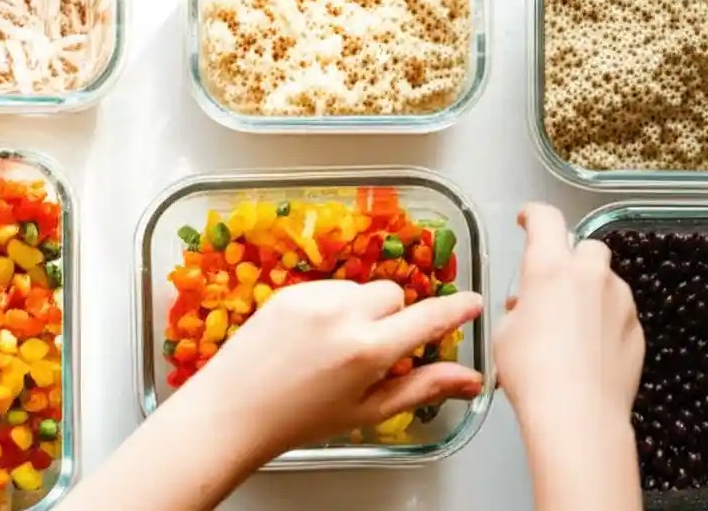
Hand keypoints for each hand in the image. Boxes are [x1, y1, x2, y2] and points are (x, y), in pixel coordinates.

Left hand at [65, 280, 483, 510]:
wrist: (234, 409)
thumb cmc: (302, 419)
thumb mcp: (368, 411)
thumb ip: (422, 388)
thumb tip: (471, 379)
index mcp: (368, 349)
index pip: (427, 318)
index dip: (455, 310)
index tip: (473, 303)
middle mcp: (344, 314)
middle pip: (394, 295)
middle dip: (394, 317)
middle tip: (375, 351)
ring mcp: (314, 297)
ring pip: (362, 289)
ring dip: (363, 309)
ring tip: (336, 347)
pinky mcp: (291, 289)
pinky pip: (331, 287)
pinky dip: (333, 306)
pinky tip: (313, 337)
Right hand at [493, 202, 644, 510]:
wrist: (578, 414)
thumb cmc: (531, 372)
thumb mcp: (505, 334)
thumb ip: (518, 309)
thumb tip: (528, 307)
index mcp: (548, 266)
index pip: (545, 219)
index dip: (534, 215)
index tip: (528, 219)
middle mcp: (589, 274)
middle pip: (586, 247)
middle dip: (571, 259)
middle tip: (554, 285)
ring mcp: (619, 300)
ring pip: (606, 281)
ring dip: (590, 292)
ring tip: (571, 327)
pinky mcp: (637, 328)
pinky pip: (619, 313)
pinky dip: (605, 322)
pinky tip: (589, 351)